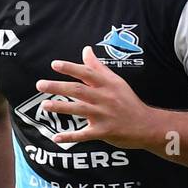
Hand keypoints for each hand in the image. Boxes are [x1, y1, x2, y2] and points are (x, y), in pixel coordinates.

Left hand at [37, 45, 155, 148]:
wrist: (147, 125)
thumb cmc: (129, 102)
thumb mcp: (116, 82)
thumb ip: (98, 67)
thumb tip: (86, 50)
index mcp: (107, 85)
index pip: (87, 73)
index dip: (70, 68)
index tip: (54, 65)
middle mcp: (105, 98)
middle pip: (78, 90)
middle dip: (58, 87)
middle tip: (40, 85)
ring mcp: (104, 116)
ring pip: (79, 110)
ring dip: (60, 108)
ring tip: (44, 105)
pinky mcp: (104, 132)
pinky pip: (84, 135)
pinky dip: (70, 137)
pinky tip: (55, 138)